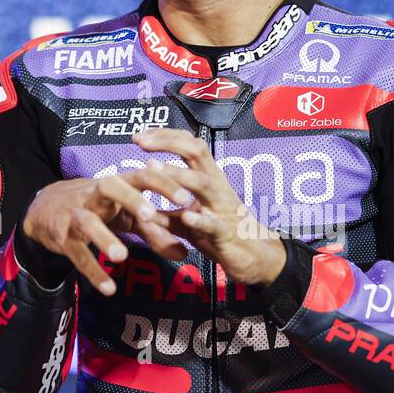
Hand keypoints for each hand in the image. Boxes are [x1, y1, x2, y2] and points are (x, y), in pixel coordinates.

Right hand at [21, 166, 194, 295]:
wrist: (46, 210)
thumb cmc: (98, 209)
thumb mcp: (126, 217)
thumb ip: (154, 232)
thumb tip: (185, 252)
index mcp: (117, 185)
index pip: (141, 176)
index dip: (163, 184)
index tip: (186, 199)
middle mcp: (95, 195)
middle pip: (110, 186)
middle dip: (129, 198)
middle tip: (150, 215)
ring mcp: (76, 214)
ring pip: (87, 221)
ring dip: (103, 236)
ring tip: (121, 256)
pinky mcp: (62, 236)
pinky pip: (76, 253)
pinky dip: (91, 270)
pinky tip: (108, 288)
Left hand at [133, 128, 285, 286]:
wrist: (256, 257)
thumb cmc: (221, 233)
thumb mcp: (189, 219)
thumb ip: (165, 211)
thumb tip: (137, 204)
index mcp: (208, 178)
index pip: (188, 144)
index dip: (164, 135)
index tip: (139, 136)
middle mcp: (216, 186)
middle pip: (196, 151)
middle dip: (167, 142)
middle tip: (140, 142)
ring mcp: (222, 208)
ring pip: (203, 183)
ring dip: (177, 174)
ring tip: (153, 168)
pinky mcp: (226, 233)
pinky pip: (213, 224)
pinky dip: (199, 220)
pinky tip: (185, 216)